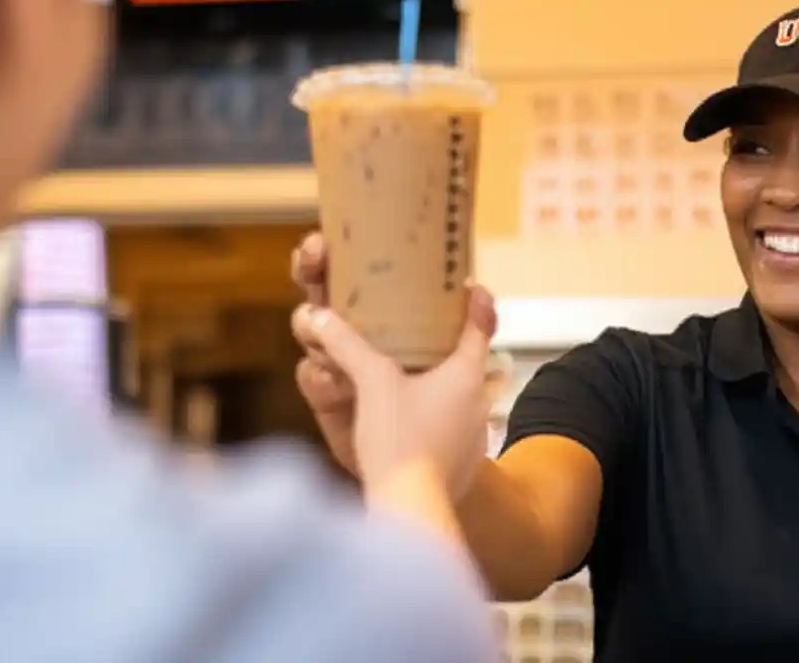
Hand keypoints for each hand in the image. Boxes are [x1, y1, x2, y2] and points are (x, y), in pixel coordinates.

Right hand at [290, 233, 498, 497]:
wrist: (411, 513)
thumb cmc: (398, 443)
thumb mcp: (372, 385)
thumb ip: (347, 347)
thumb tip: (318, 315)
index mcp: (465, 375)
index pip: (480, 325)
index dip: (475, 303)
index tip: (470, 285)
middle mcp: (478, 402)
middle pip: (469, 362)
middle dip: (449, 345)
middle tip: (427, 328)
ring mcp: (473, 435)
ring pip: (460, 397)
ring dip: (440, 383)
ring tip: (414, 373)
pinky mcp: (462, 462)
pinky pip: (451, 427)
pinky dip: (432, 416)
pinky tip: (409, 419)